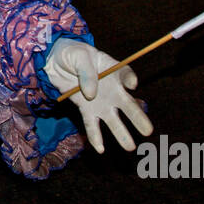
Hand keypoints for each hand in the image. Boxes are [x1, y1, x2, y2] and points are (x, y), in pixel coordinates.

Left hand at [43, 38, 152, 153]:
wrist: (54, 61)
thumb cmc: (72, 54)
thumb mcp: (79, 56)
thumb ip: (86, 73)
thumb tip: (91, 94)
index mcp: (113, 70)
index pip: (125, 75)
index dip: (129, 80)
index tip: (131, 84)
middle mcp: (111, 89)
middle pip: (127, 104)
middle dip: (137, 118)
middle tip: (148, 131)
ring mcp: (100, 101)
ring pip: (113, 119)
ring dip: (121, 133)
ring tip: (130, 147)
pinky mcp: (86, 110)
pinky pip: (92, 125)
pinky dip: (95, 137)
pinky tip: (100, 149)